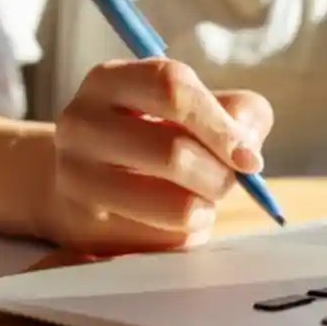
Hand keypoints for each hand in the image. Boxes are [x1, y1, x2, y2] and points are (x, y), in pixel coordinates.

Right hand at [39, 58, 271, 254]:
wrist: (80, 182)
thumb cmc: (150, 138)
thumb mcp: (189, 109)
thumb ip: (235, 112)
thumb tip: (248, 147)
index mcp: (109, 81)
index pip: (171, 88)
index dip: (220, 124)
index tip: (249, 157)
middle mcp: (82, 124)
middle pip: (175, 153)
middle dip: (220, 175)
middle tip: (228, 182)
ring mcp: (77, 178)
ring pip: (176, 206)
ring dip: (207, 209)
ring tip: (201, 202)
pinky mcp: (85, 229)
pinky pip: (165, 244)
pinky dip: (186, 236)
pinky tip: (172, 222)